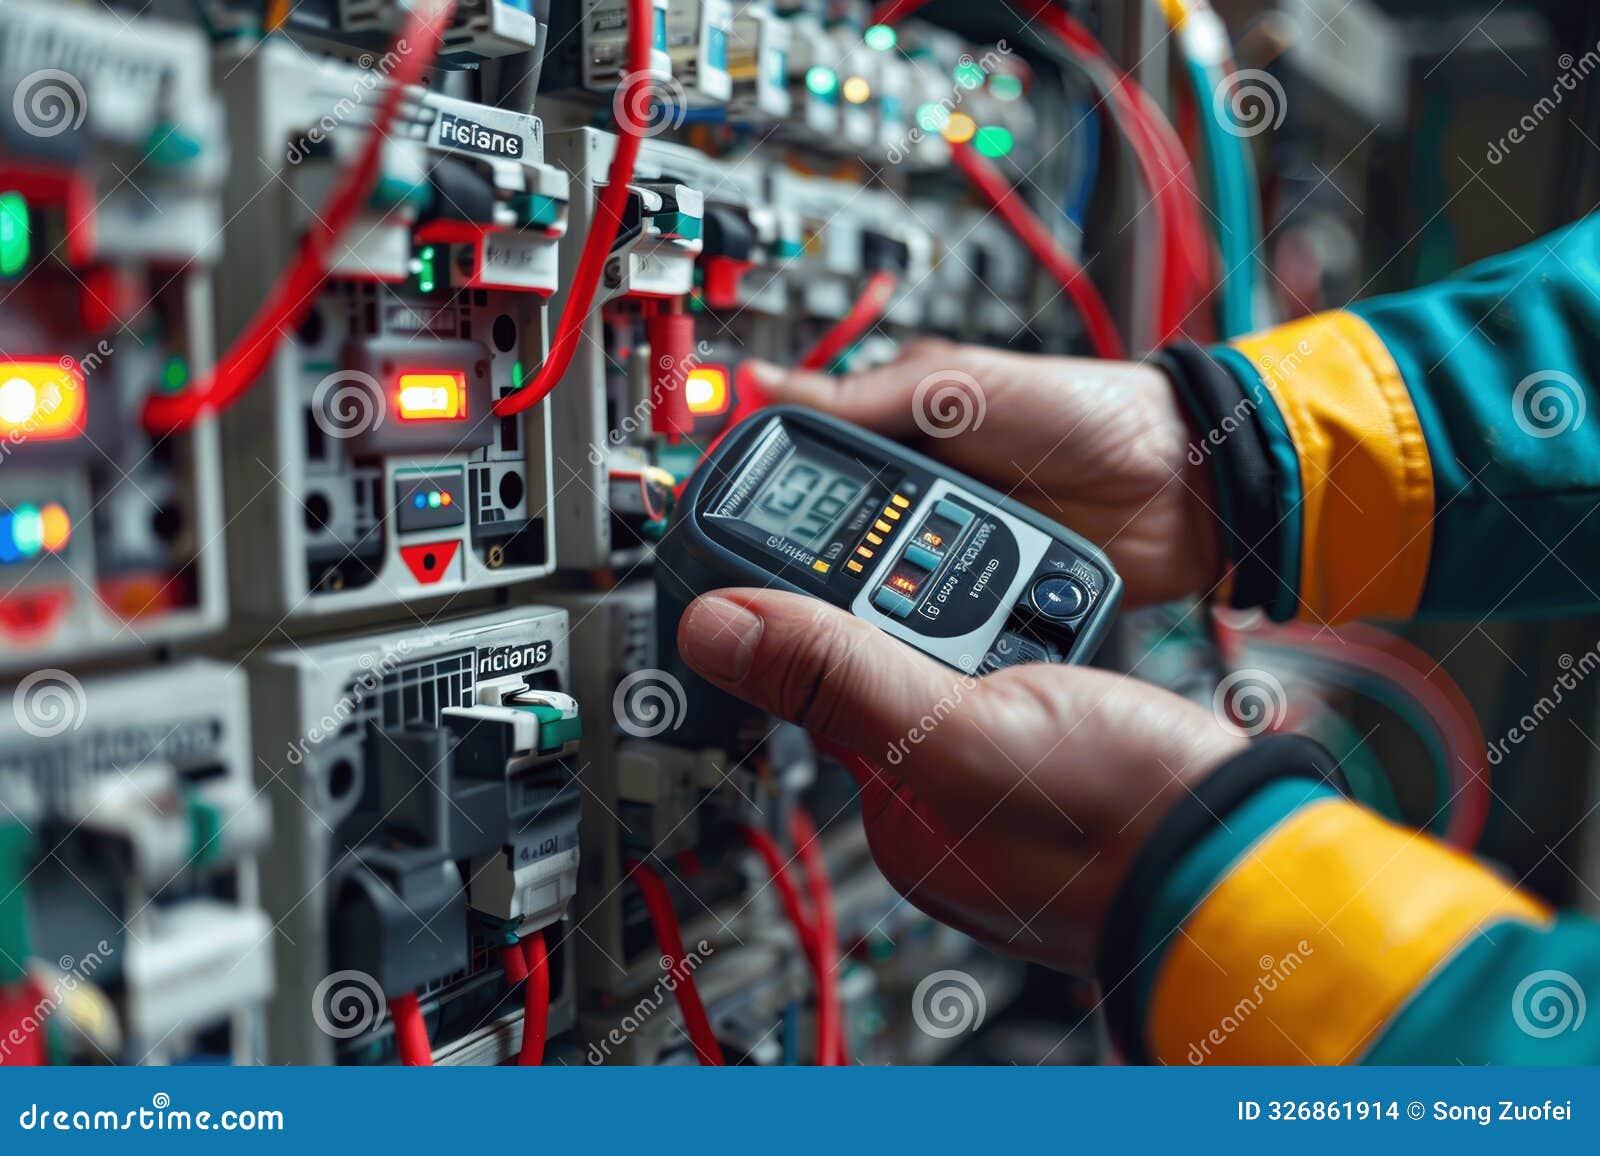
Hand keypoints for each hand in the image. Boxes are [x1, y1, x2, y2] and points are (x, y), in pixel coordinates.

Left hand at [677, 589, 1245, 972]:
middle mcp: (939, 807)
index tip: (848, 555)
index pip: (825, 690)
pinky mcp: (1059, 768)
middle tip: (989, 612)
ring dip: (997, 631)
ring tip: (1040, 629)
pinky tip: (1070, 657)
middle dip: (936, 625)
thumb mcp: (958, 724)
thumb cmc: (1120, 815)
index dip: (830, 616)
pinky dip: (1042, 655)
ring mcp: (1004, 792)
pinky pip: (1025, 689)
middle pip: (897, 673)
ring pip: (967, 671)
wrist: (1251, 848)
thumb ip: (835, 672)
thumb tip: (714, 630)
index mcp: (895, 808)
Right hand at [746, 340, 1221, 606]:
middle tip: (778, 600)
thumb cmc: (1081, 411)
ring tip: (833, 627)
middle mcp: (911, 499)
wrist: (1181, 484)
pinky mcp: (979, 604)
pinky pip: (927, 630)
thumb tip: (761, 382)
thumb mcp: (958, 387)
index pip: (806, 473)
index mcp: (893, 434)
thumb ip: (862, 397)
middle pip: (829, 549)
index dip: (766, 504)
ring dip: (856, 614)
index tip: (727, 536)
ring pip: (870, 599)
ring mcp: (943, 554)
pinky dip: (909, 643)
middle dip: (807, 575)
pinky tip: (889, 653)